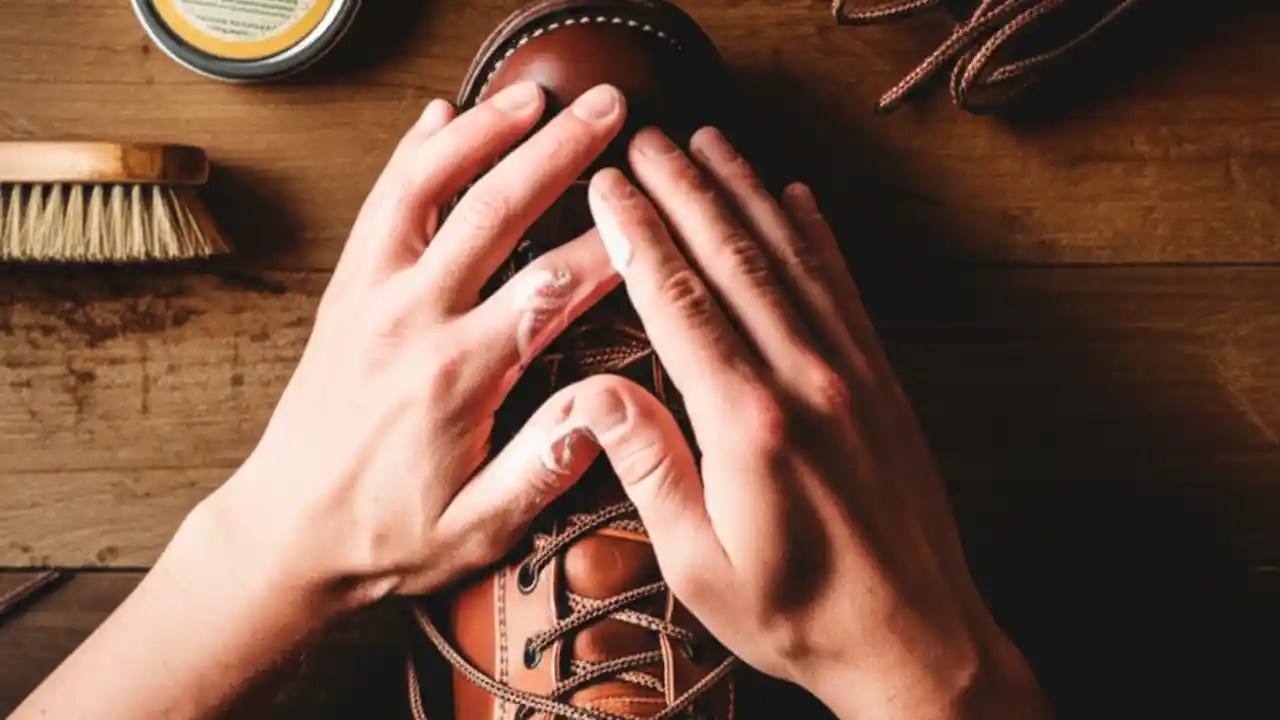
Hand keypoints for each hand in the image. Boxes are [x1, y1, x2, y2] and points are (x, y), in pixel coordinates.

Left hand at [192, 81, 629, 606]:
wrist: (287, 532)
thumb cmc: (386, 535)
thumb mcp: (476, 528)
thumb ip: (542, 467)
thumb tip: (610, 410)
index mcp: (455, 375)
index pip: (550, 287)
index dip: (611, 245)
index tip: (651, 215)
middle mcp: (409, 319)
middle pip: (494, 210)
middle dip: (558, 153)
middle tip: (607, 110)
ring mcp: (370, 296)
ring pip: (427, 188)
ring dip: (481, 133)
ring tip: (531, 96)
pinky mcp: (347, 292)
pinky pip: (378, 206)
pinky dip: (411, 156)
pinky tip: (440, 119)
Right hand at [546, 127, 1049, 718]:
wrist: (913, 640)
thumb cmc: (798, 615)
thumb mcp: (699, 564)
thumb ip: (649, 468)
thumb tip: (590, 397)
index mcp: (749, 424)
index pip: (679, 302)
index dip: (639, 235)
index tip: (609, 186)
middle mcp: (806, 380)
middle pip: (733, 259)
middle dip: (685, 190)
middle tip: (648, 140)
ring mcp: (852, 373)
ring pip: (791, 258)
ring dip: (747, 193)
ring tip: (712, 144)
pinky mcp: (881, 381)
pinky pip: (844, 287)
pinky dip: (816, 234)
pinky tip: (797, 198)